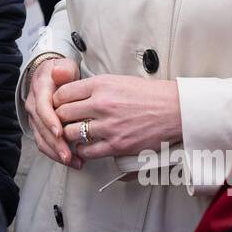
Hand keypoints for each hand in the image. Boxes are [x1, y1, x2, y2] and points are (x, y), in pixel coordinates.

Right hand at [24, 57, 81, 166]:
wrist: (52, 75)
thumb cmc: (62, 72)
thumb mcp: (64, 66)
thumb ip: (63, 69)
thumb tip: (59, 73)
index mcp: (39, 89)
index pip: (42, 106)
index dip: (50, 120)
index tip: (60, 133)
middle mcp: (33, 105)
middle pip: (41, 127)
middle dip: (55, 144)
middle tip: (69, 156)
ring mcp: (35, 118)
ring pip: (41, 139)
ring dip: (56, 153)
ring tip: (73, 162)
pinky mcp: (39, 128)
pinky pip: (45, 143)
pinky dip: (56, 154)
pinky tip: (72, 161)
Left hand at [53, 76, 181, 164]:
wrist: (174, 110)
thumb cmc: (148, 95)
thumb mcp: (118, 81)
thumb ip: (95, 87)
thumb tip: (72, 94)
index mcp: (101, 85)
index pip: (63, 93)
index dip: (57, 101)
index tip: (58, 105)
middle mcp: (101, 104)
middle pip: (62, 113)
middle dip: (59, 119)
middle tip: (62, 122)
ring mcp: (108, 126)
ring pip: (71, 133)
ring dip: (69, 136)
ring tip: (73, 135)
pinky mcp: (117, 144)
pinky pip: (87, 151)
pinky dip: (82, 151)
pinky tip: (85, 147)